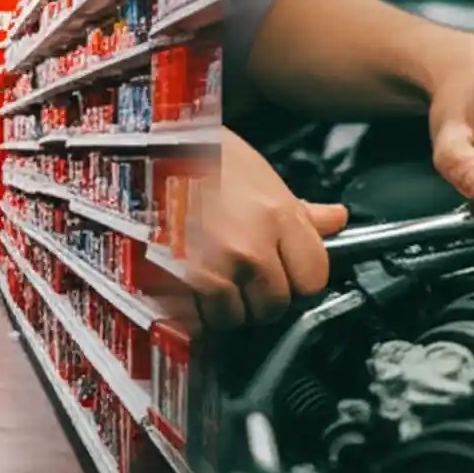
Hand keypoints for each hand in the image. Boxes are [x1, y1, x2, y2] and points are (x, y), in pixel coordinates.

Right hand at [186, 128, 348, 327]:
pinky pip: (194, 322)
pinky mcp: (173, 288)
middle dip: (260, 296)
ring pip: (233, 319)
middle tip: (241, 275)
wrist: (136, 150)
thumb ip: (297, 209)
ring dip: (222, 307)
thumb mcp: (255, 172)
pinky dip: (189, 311)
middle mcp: (249, 249)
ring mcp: (210, 272)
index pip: (314, 279)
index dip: (300, 278)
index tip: (286, 271)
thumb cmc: (196, 152)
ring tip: (207, 275)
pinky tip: (183, 284)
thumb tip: (337, 220)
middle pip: (275, 305)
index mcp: (277, 218)